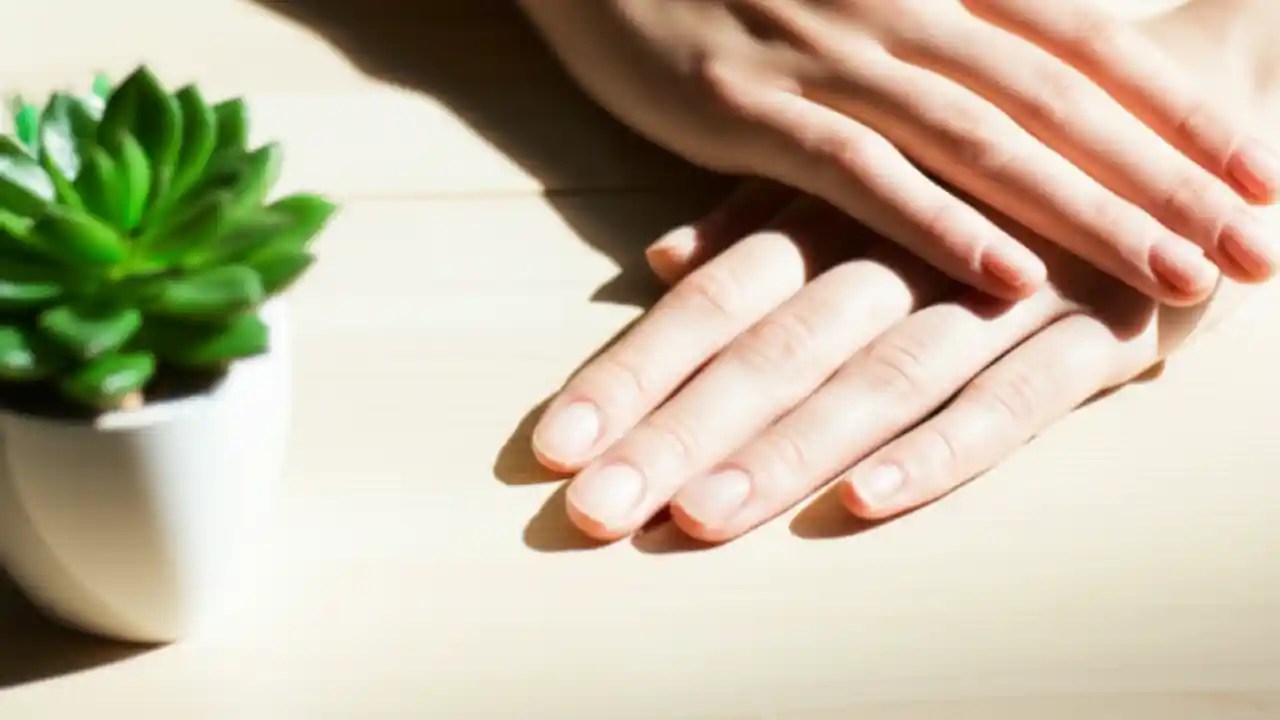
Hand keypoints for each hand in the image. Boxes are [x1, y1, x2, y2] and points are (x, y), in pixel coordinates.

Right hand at [518, 0, 1278, 303]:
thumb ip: (944, 9)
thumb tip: (1023, 51)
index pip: (1085, 39)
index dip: (1179, 105)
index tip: (1262, 170)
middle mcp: (900, 3)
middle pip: (1061, 96)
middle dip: (1169, 174)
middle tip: (1261, 245)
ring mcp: (828, 52)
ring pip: (985, 139)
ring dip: (1091, 210)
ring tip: (1182, 276)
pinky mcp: (753, 105)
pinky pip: (864, 175)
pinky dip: (943, 225)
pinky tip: (1013, 278)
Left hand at [530, 184, 1254, 541]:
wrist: (1160, 138)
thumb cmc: (977, 182)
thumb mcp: (862, 185)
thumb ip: (762, 220)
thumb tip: (660, 260)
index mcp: (837, 214)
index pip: (713, 304)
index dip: (631, 374)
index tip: (557, 447)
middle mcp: (902, 251)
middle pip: (771, 350)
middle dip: (676, 433)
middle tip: (596, 508)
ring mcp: (999, 294)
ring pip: (873, 379)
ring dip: (783, 453)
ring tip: (699, 516)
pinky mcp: (1091, 336)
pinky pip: (1008, 403)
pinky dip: (936, 451)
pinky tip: (861, 501)